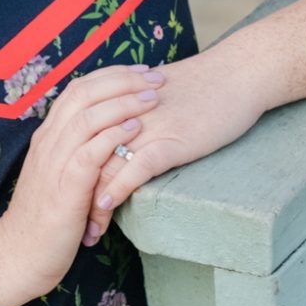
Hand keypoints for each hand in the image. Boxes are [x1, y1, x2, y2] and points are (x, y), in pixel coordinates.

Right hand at [0, 64, 164, 305]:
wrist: (19, 256)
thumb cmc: (48, 219)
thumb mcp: (62, 176)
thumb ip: (80, 151)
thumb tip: (111, 131)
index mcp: (48, 136)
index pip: (79, 89)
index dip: (113, 76)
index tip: (143, 72)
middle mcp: (48, 142)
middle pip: (85, 94)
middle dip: (123, 80)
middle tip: (156, 78)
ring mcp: (54, 164)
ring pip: (87, 117)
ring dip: (123, 103)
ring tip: (152, 98)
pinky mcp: (64, 189)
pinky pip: (89, 152)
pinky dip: (113, 136)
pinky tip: (135, 129)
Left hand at [79, 48, 266, 246]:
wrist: (238, 73)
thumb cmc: (205, 85)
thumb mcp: (160, 95)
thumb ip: (137, 112)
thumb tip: (125, 137)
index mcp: (120, 103)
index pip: (81, 141)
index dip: (70, 173)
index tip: (66, 203)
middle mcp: (126, 114)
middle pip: (86, 159)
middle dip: (76, 197)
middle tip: (70, 227)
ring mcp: (147, 127)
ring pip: (105, 167)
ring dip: (93, 204)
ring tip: (90, 232)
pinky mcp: (170, 140)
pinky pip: (136, 167)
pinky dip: (118, 189)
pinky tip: (106, 207)